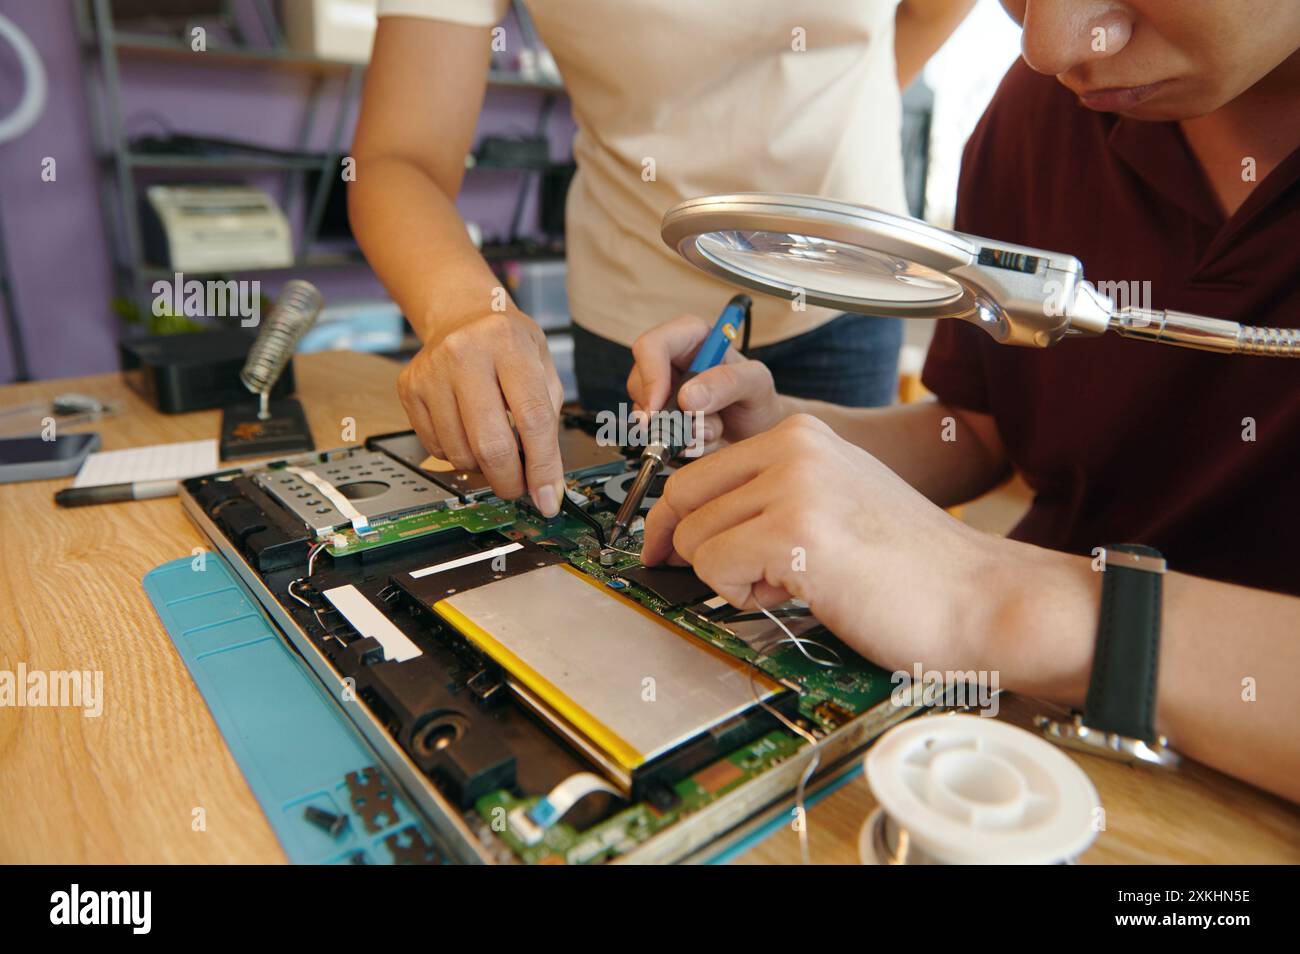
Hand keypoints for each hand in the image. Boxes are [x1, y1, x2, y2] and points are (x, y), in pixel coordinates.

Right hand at [397, 307, 564, 514]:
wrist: (461, 316)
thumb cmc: (508, 344)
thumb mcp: (543, 365)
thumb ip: (547, 419)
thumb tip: (545, 481)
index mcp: (507, 343)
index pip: (532, 417)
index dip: (543, 466)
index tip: (549, 497)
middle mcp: (464, 353)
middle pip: (490, 443)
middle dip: (509, 480)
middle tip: (519, 488)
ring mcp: (431, 372)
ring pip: (460, 453)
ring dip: (483, 468)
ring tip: (494, 448)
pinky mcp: (410, 389)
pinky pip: (436, 448)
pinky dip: (458, 455)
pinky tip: (468, 433)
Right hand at [627, 313, 784, 447]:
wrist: (760, 432)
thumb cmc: (759, 399)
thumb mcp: (757, 384)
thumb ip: (729, 383)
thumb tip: (688, 397)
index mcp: (691, 338)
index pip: (651, 346)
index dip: (650, 376)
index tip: (660, 407)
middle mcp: (671, 362)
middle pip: (640, 384)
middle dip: (668, 414)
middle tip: (699, 429)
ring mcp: (663, 392)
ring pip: (646, 414)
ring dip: (680, 433)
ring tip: (713, 432)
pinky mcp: (661, 419)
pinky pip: (655, 436)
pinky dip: (681, 446)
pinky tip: (704, 442)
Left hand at [641, 414, 1006, 674]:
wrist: (980, 597)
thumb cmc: (913, 566)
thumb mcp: (835, 502)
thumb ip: (770, 499)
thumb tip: (693, 527)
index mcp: (802, 434)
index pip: (698, 470)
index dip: (673, 519)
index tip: (662, 548)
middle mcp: (793, 447)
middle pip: (682, 499)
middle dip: (687, 549)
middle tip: (716, 579)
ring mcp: (793, 485)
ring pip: (694, 538)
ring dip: (729, 577)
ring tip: (792, 584)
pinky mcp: (792, 532)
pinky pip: (714, 567)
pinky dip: (741, 594)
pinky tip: (797, 593)